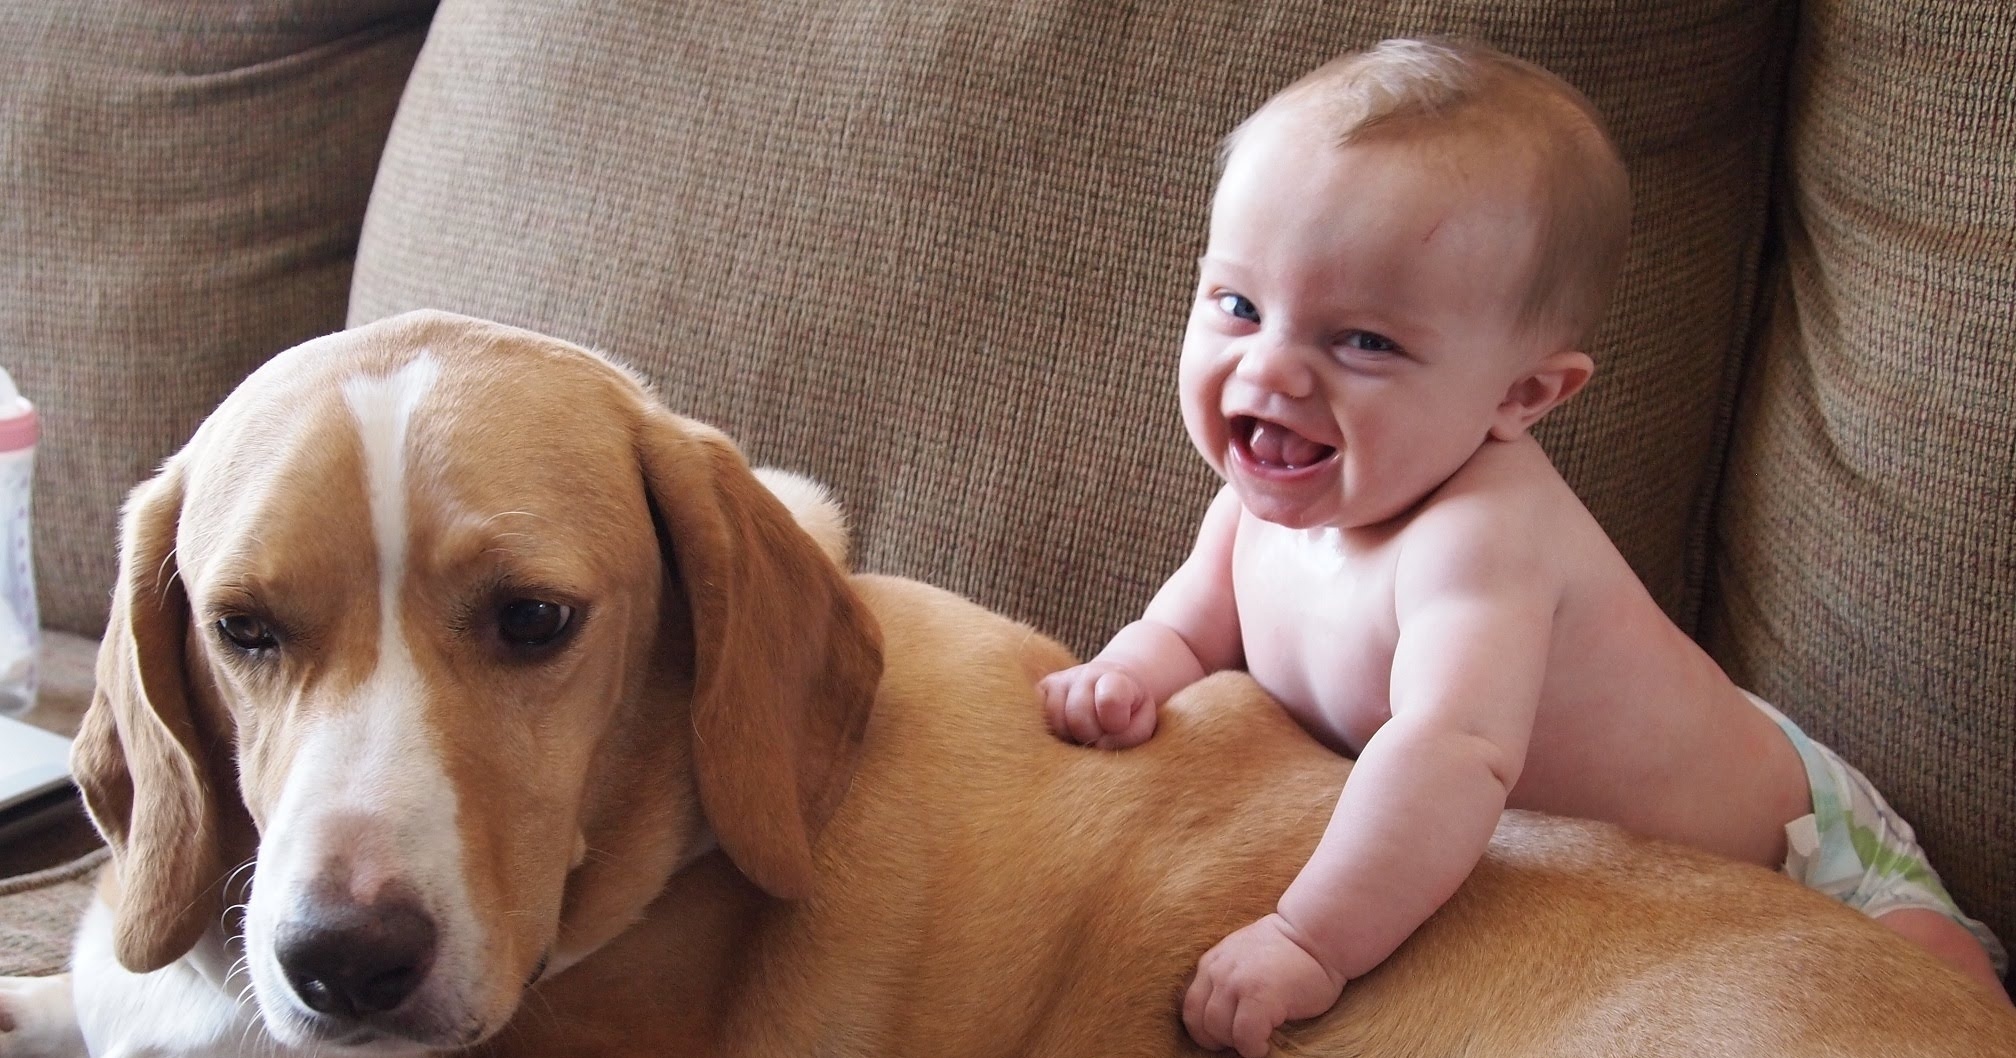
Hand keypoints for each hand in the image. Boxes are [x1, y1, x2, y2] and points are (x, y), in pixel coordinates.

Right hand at [1037, 661, 1156, 748]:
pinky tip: (1065, 730)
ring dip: (1070, 737)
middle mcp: (1085, 673)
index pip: (1110, 700)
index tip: (1118, 727)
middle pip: (1077, 717)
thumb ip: (1131, 736)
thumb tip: (1099, 746)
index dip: (1115, 725)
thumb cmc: (1130, 710)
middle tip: (1099, 736)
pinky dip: (1050, 732)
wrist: (1112, 686)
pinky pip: (1036, 719)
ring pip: (1054, 722)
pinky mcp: (1039, 690)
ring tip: (1083, 733)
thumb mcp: (1144, 722)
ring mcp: (1059, 680)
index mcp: (1116, 678)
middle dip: (1090, 737)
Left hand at [1183, 914, 1346, 1057]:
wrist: (1316, 935)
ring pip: (1219, 1032)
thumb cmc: (1287, 954)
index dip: (1205, 1030)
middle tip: (1242, 1042)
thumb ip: (1226, 982)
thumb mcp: (1242, 960)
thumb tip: (1220, 1020)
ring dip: (1237, 1044)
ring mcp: (1238, 983)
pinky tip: (1265, 1045)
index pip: (1191, 1008)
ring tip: (1256, 1041)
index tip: (1225, 1038)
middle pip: (1200, 1023)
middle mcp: (1219, 972)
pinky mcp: (1261, 996)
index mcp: (1211, 964)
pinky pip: (1245, 1037)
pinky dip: (1253, 1048)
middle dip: (1219, 1040)